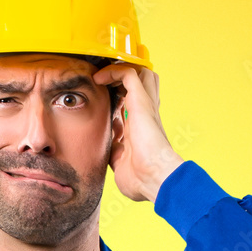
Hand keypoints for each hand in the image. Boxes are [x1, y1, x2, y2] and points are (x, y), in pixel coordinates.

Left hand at [92, 62, 184, 202]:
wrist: (154, 178)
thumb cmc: (141, 180)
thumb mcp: (119, 165)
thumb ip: (113, 153)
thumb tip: (105, 151)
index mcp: (140, 129)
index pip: (131, 106)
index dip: (115, 100)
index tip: (98, 102)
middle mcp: (144, 115)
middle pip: (140, 84)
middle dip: (121, 78)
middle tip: (101, 82)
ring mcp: (144, 107)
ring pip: (139, 73)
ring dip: (119, 70)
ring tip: (100, 76)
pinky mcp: (141, 101)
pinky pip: (128, 74)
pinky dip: (113, 71)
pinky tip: (99, 78)